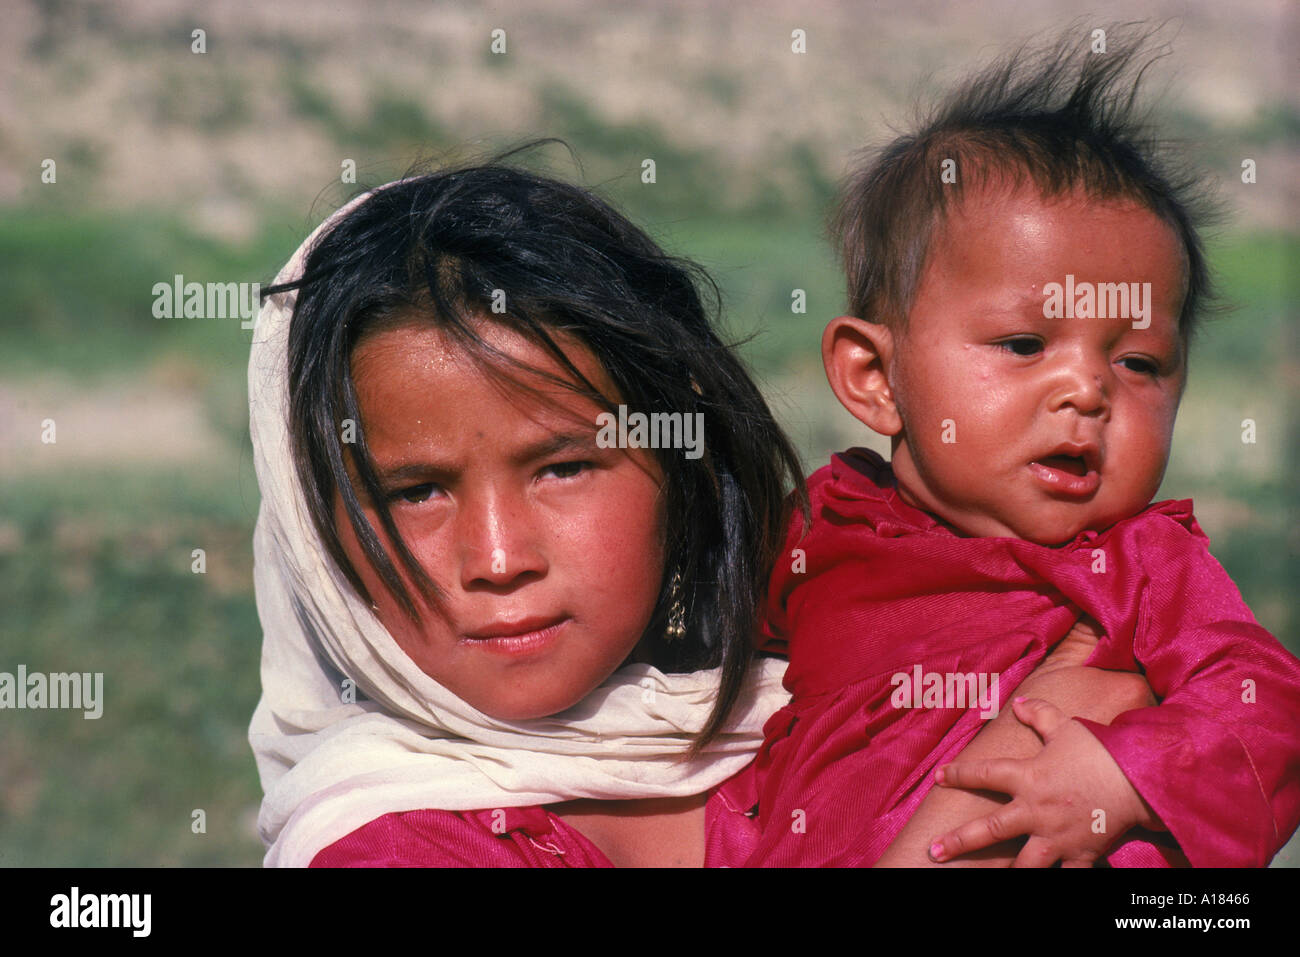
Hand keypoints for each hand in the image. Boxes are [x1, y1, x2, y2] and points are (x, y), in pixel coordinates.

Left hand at [927, 696, 1161, 866]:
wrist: (1140, 777)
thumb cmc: (1100, 750)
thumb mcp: (1066, 726)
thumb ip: (1039, 715)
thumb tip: (1019, 702)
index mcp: (1028, 777)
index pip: (983, 773)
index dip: (958, 774)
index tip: (938, 777)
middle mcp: (1036, 810)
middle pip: (989, 830)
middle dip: (958, 842)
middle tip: (933, 851)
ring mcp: (1058, 836)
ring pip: (1024, 865)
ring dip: (1007, 873)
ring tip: (986, 880)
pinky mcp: (1081, 853)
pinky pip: (1066, 875)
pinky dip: (1058, 878)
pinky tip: (1046, 880)